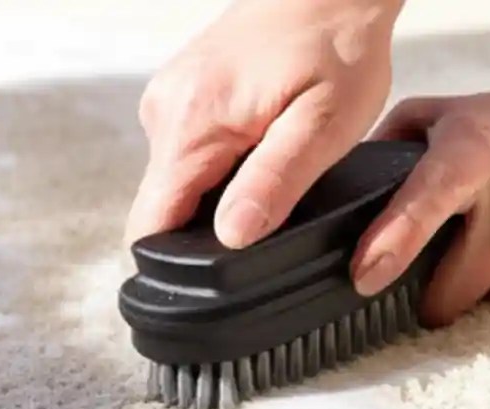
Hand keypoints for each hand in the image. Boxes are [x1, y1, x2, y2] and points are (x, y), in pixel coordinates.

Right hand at [124, 0, 401, 247]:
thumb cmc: (337, 48)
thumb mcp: (322, 126)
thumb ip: (274, 182)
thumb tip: (231, 239)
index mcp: (190, 126)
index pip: (151, 227)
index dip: (179, 267)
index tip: (223, 278)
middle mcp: (165, 112)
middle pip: (166, 210)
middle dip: (212, 229)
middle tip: (274, 211)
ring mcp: (170, 101)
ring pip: (181, 183)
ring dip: (222, 195)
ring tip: (277, 170)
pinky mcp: (184, 95)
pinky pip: (191, 153)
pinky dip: (225, 166)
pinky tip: (266, 148)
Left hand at [350, 71, 489, 326]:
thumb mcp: (438, 115)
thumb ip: (384, 149)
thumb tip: (331, 202)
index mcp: (475, 150)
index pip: (434, 195)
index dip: (397, 237)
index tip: (364, 276)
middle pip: (447, 286)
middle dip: (423, 289)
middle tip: (426, 259)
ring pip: (474, 301)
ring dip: (464, 284)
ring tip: (482, 237)